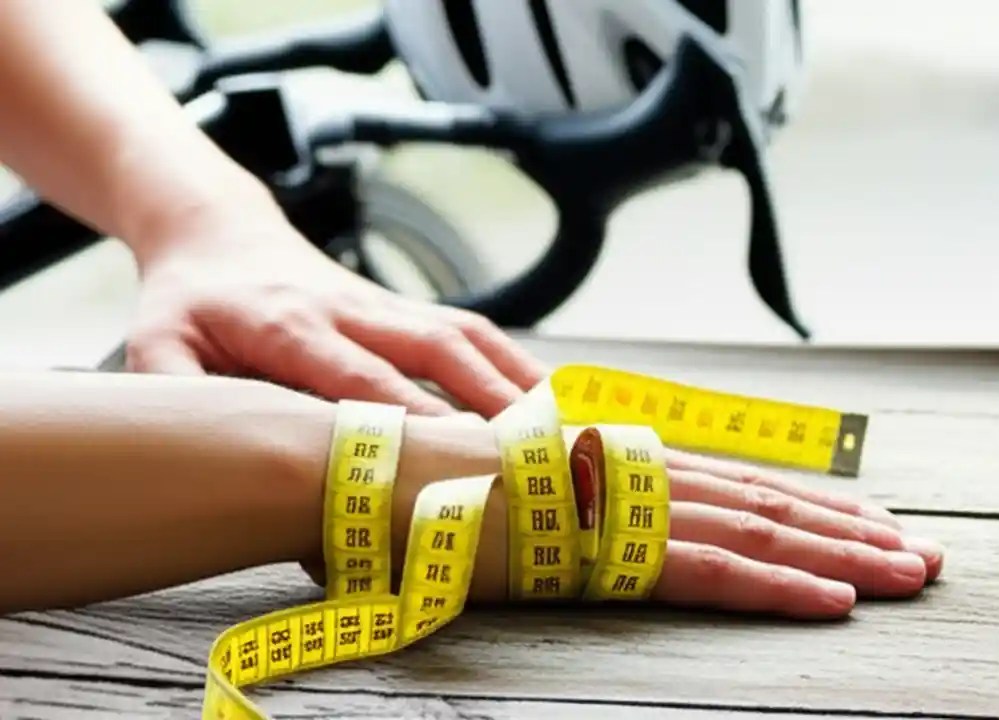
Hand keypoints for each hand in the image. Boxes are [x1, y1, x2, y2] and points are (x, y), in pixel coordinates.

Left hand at [123, 207, 545, 417]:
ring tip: (564, 429)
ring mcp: (387, 305)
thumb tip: (213, 454)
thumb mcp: (157, 346)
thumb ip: (175, 393)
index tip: (457, 456)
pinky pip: (472, 333)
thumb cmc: (191, 302)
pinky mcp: (407, 310)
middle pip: (435, 349)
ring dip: (517, 380)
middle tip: (536, 451)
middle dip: (489, 399)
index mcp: (290, 326)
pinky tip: (550, 400)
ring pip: (466, 336)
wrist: (220, 234)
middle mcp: (352, 310)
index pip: (361, 376)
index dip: (413, 416)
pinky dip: (516, 365)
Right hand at [302, 432, 943, 619]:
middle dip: (851, 532)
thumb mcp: (503, 490)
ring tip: (906, 573)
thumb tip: (576, 519)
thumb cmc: (413, 486)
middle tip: (920, 553)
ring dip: (841, 556)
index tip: (862, 522)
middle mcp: (635, 476)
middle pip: (767, 504)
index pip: (734, 487)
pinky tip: (833, 602)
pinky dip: (776, 587)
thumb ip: (556, 501)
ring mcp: (622, 510)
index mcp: (617, 464)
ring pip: (759, 532)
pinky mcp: (599, 551)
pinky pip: (707, 572)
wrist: (356, 471)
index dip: (806, 507)